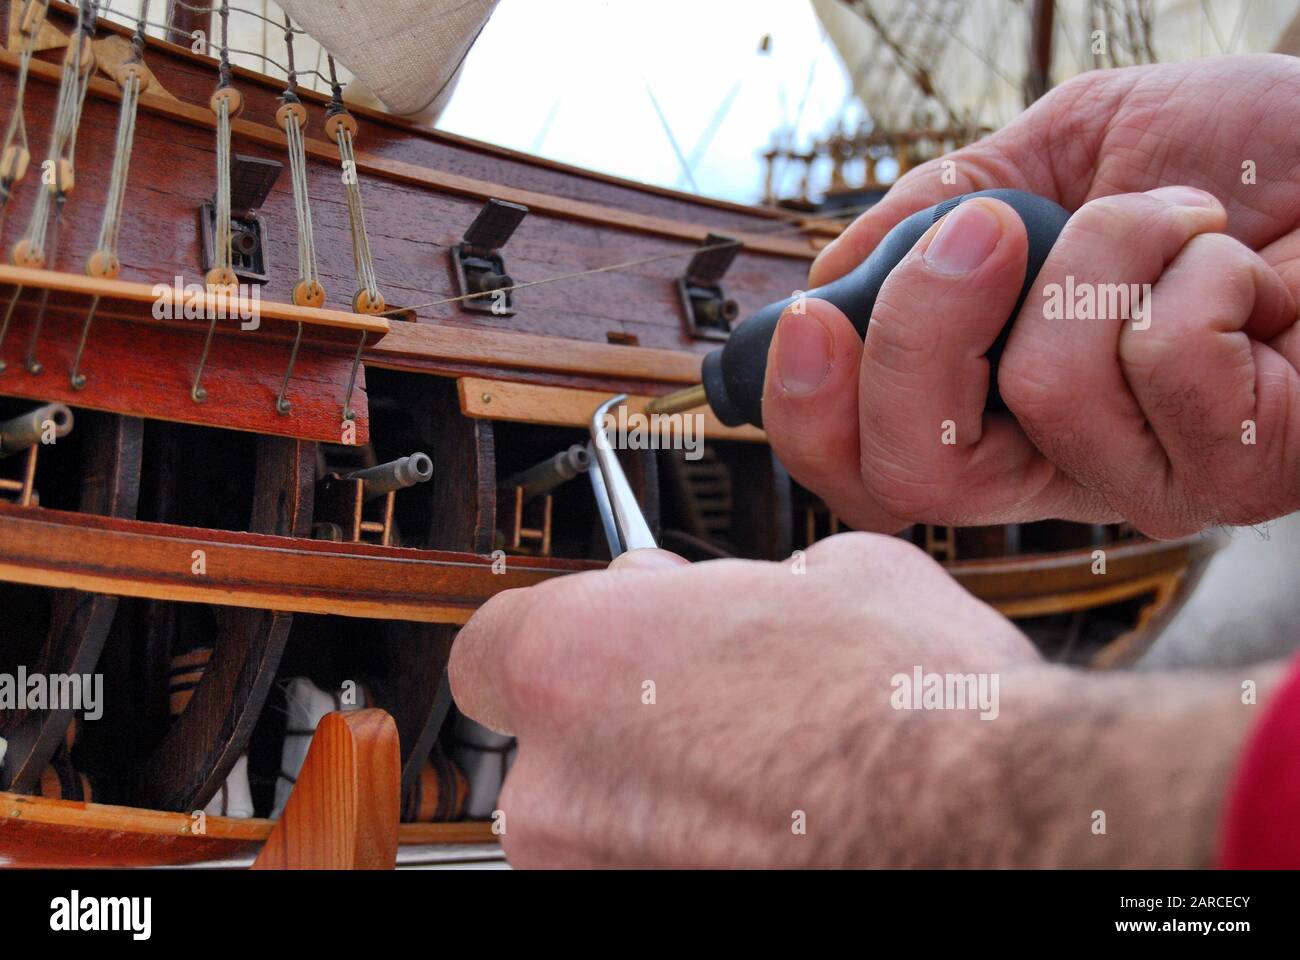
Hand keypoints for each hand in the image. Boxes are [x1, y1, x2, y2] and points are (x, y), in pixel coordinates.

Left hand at [450, 535, 1275, 867]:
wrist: (987, 823)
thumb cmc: (912, 709)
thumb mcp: (827, 575)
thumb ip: (732, 592)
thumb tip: (732, 601)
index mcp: (572, 660)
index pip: (493, 647)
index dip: (560, 643)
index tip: (608, 642)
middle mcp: (556, 785)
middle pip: (550, 743)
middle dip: (620, 722)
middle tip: (711, 708)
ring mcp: (594, 878)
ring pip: (596, 825)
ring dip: (655, 800)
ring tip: (761, 783)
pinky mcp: (639, 928)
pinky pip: (641, 874)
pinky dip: (686, 857)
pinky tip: (773, 836)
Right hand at [763, 54, 1299, 538]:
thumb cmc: (1243, 157)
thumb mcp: (1056, 155)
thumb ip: (936, 209)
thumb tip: (830, 265)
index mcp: (998, 409)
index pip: (864, 468)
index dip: (809, 411)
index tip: (811, 315)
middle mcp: (1061, 467)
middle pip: (913, 473)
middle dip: (923, 329)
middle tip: (994, 230)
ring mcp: (1152, 480)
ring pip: (1043, 387)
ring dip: (1111, 249)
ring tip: (1185, 222)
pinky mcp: (1245, 473)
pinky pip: (1158, 359)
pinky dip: (1195, 266)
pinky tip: (1253, 269)